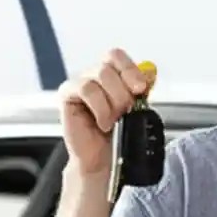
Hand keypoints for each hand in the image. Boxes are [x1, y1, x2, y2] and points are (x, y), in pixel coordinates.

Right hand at [57, 48, 150, 176]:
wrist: (104, 159)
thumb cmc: (119, 135)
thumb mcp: (137, 108)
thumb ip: (140, 88)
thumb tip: (149, 72)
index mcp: (111, 75)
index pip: (117, 56)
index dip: (130, 70)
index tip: (140, 88)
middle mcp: (94, 76)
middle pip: (109, 65)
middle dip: (124, 91)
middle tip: (127, 111)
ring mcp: (79, 83)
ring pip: (100, 75)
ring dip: (113, 101)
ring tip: (114, 120)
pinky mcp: (67, 94)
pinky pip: (86, 88)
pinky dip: (100, 107)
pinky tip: (102, 122)